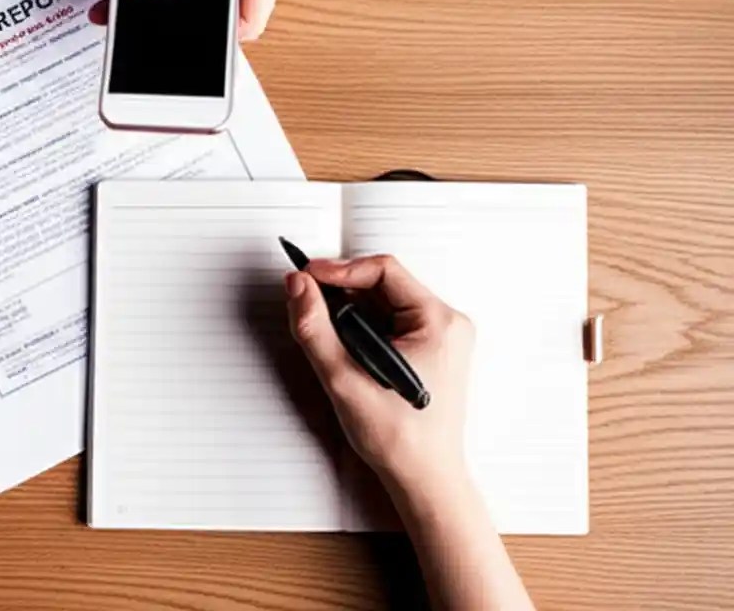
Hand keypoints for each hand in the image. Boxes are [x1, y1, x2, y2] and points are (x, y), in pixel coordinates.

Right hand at [284, 255, 474, 490]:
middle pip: (383, 284)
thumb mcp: (344, 380)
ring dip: (350, 311)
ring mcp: (441, 336)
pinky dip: (362, 327)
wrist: (424, 477)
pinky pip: (391, 320)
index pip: (383, 271)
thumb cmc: (401, 439)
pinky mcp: (430, 349)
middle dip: (341, 291)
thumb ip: (315, 328)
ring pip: (384, 302)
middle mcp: (447, 324)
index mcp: (438, 323)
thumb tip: (298, 288)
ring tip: (325, 333)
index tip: (306, 277)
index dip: (339, 269)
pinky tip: (345, 348)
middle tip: (307, 302)